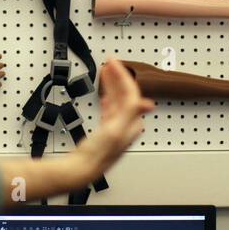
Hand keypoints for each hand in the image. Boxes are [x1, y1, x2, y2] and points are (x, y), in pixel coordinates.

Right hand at [74, 58, 155, 177]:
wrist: (82, 167)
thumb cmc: (99, 153)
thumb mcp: (115, 130)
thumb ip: (131, 113)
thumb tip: (147, 102)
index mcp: (131, 122)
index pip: (131, 92)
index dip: (123, 75)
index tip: (113, 62)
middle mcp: (126, 124)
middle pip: (125, 94)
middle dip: (118, 77)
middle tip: (109, 63)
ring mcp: (116, 127)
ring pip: (117, 100)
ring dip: (112, 85)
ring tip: (105, 73)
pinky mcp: (106, 131)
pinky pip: (110, 110)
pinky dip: (108, 99)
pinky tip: (105, 97)